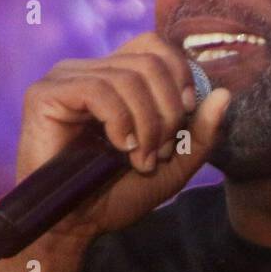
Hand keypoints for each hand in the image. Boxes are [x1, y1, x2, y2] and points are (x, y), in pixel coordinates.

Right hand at [16, 32, 230, 240]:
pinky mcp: (45, 94)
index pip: (156, 46)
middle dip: (167, 111)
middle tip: (159, 152)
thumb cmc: (119, 194)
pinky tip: (119, 148)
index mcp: (117, 77)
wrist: (78, 224)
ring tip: (140, 160)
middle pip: (149, 62)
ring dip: (146, 125)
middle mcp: (90, 70)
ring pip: (127, 77)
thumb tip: (225, 93)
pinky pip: (97, 89)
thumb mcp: (174, 165)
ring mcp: (65, 78)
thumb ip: (200, 132)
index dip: (180, 74)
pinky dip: (120, 121)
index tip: (187, 113)